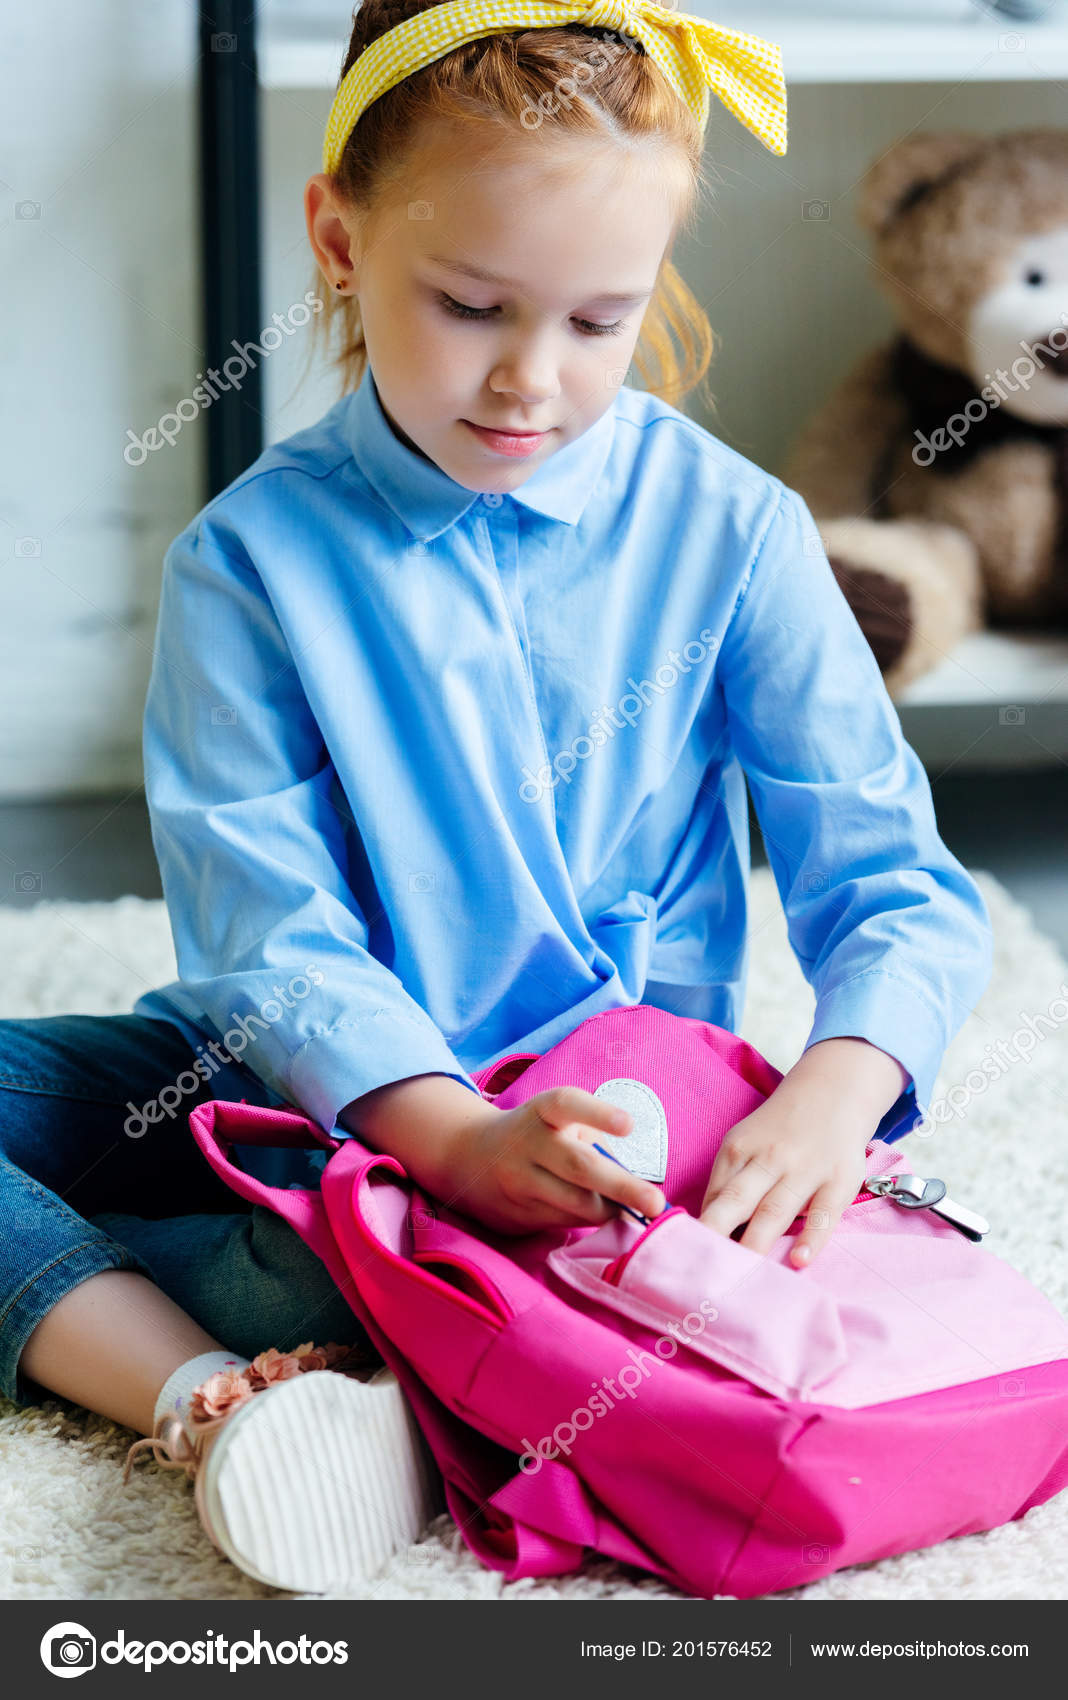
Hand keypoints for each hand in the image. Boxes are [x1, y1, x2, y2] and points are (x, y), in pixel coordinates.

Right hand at [444, 1086, 667, 1235]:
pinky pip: (563, 1223)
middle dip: (623, 1187)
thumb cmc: (535, 1135)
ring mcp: (518, 1182)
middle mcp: (527, 1145)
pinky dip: (588, 1221)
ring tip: (635, 1212)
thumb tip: (633, 1182)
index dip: (597, 1113)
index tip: (629, 1126)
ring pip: (575, 1204)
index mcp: (541, 1112)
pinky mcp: (515, 1214)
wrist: (467, 1157)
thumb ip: (590, 1140)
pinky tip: (599, 1216)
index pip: (566, 1104)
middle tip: (656, 1204)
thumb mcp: (556, 1122)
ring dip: (610, 1211)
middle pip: (579, 1167)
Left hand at [698, 1087, 870, 1267]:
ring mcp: (805, 1170)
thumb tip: (706, 1231)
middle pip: (736, 1201)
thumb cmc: (781, 1128)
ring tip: (740, 1277)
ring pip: (774, 1211)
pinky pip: (822, 1215)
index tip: (685, 1261)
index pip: (713, 1197)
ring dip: (756, 1244)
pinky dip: (811, 1239)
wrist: (834, 1090)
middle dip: (715, 1235)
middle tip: (700, 1272)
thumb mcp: (745, 1141)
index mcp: (737, 1149)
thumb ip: (728, 1183)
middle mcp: (769, 1158)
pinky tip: (798, 1261)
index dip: (698, 1231)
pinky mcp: (839, 1182)